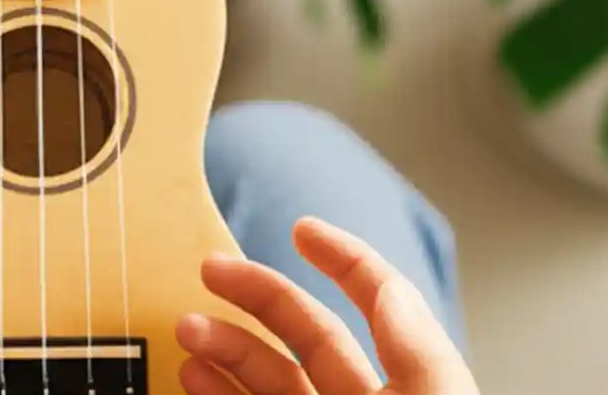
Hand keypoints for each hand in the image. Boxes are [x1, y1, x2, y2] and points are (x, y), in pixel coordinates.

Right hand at [177, 218, 477, 394]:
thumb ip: (416, 348)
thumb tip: (388, 287)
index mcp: (419, 385)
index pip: (382, 306)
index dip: (346, 260)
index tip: (302, 228)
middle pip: (312, 336)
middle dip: (260, 296)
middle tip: (211, 268)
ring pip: (273, 380)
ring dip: (227, 348)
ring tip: (188, 327)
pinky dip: (218, 394)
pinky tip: (194, 377)